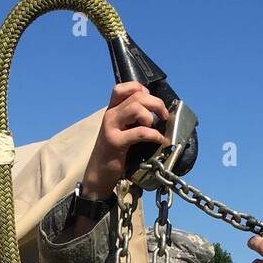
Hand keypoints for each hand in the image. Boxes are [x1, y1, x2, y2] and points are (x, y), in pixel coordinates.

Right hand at [80, 82, 167, 199]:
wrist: (98, 174)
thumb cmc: (113, 153)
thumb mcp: (120, 131)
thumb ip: (130, 119)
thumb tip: (153, 110)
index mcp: (111, 110)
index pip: (124, 88)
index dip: (142, 89)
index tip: (151, 103)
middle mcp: (110, 115)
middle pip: (136, 96)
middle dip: (156, 103)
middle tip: (163, 115)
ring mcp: (111, 128)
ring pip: (136, 108)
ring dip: (151, 117)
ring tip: (155, 128)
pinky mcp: (116, 143)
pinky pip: (140, 132)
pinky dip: (153, 135)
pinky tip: (158, 140)